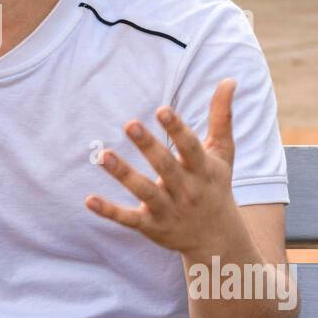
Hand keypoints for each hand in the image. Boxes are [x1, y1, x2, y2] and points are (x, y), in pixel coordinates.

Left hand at [85, 78, 240, 257]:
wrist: (217, 239)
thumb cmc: (215, 185)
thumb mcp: (222, 153)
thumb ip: (222, 117)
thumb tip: (229, 79)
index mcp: (202, 169)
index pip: (190, 148)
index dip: (177, 129)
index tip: (162, 110)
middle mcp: (186, 190)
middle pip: (166, 166)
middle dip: (149, 146)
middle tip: (130, 124)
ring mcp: (168, 209)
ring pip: (144, 191)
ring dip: (123, 174)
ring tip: (104, 155)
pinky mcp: (151, 226)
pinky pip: (128, 218)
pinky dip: (109, 211)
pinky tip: (89, 200)